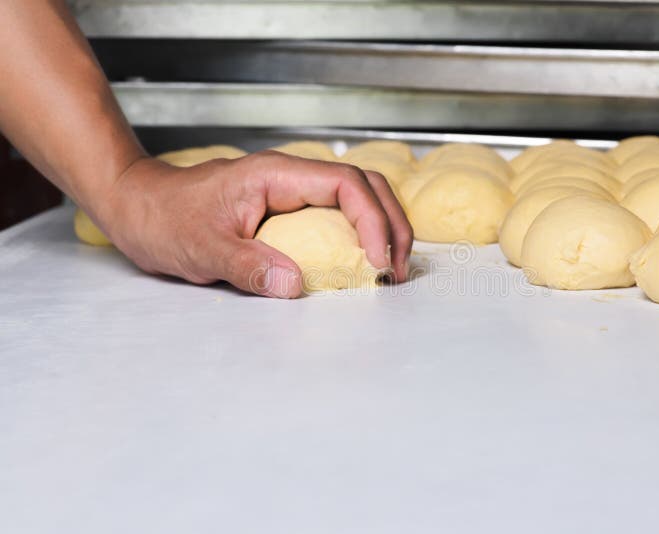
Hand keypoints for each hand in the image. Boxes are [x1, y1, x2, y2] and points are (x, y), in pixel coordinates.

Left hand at [95, 151, 412, 297]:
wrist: (139, 205)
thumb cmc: (164, 218)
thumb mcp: (200, 248)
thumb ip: (247, 266)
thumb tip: (295, 286)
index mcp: (274, 175)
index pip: (345, 184)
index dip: (372, 220)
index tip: (379, 260)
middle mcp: (290, 176)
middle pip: (365, 185)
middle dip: (392, 224)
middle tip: (400, 269)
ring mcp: (292, 191)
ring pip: (358, 197)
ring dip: (383, 228)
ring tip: (391, 268)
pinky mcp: (289, 208)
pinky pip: (338, 214)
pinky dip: (361, 235)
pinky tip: (363, 262)